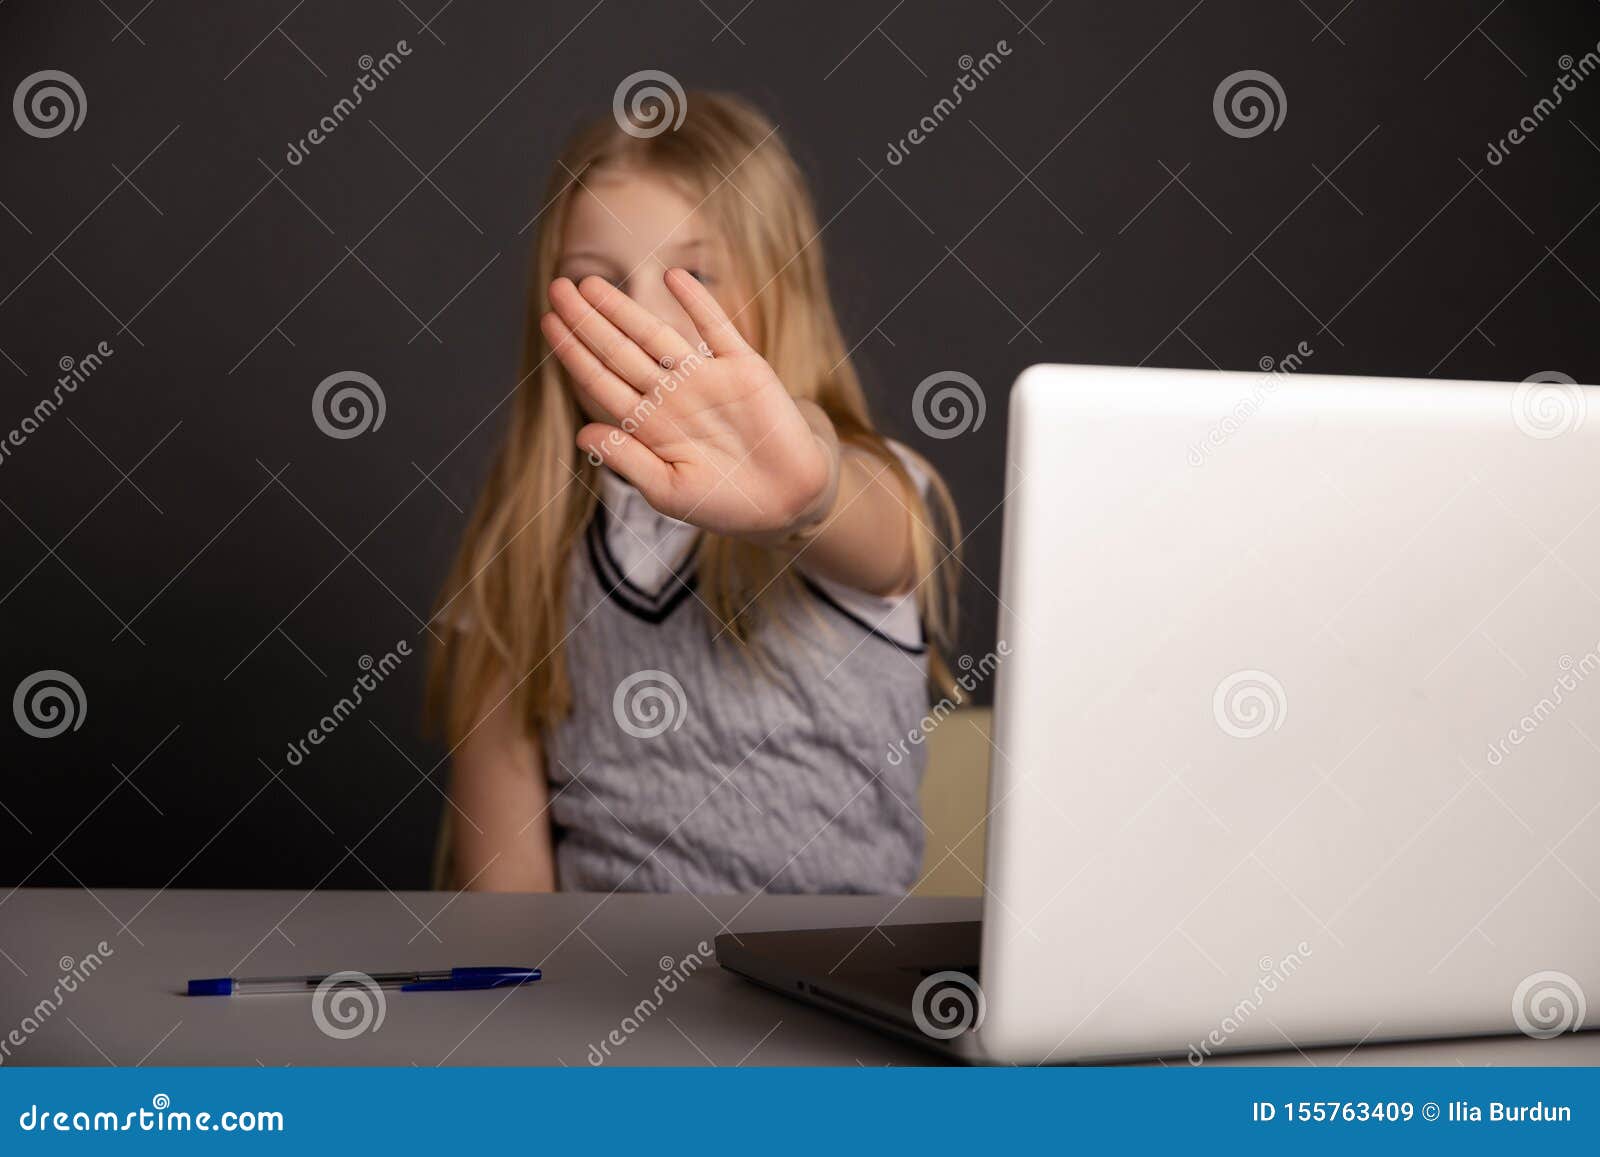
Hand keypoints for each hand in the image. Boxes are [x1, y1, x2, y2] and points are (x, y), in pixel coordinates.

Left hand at [541, 270, 838, 538]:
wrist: (788, 501)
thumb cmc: (726, 504)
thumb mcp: (668, 491)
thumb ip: (627, 459)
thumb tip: (581, 432)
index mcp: (649, 426)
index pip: (602, 381)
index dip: (574, 353)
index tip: (549, 324)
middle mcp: (672, 396)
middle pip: (620, 351)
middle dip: (588, 321)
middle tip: (557, 288)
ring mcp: (706, 379)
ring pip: (657, 335)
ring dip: (626, 309)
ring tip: (593, 284)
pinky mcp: (744, 369)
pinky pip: (717, 328)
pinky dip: (697, 303)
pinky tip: (673, 278)